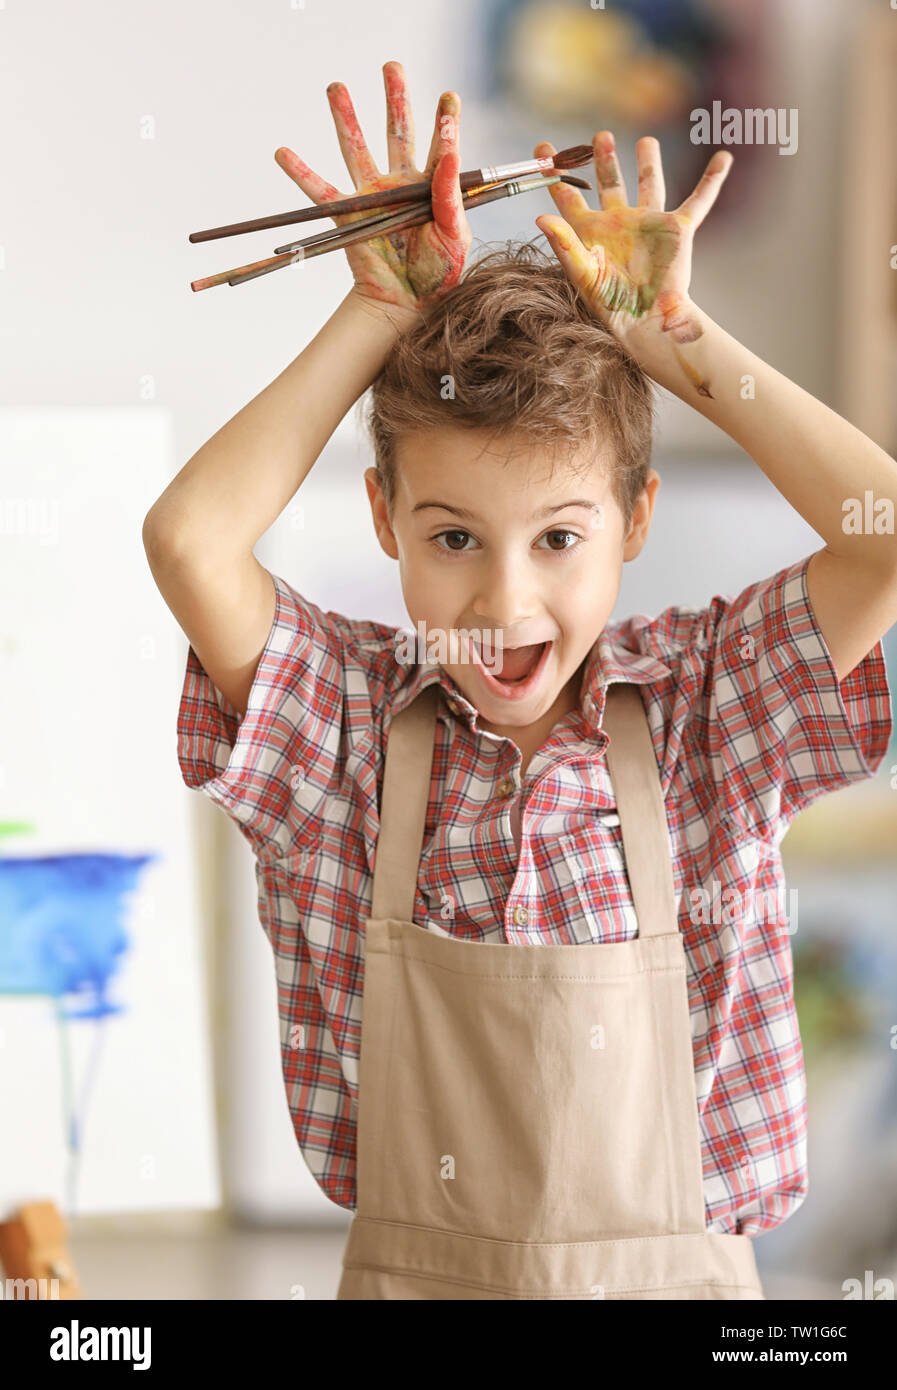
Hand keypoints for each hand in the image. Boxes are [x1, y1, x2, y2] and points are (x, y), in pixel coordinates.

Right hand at [274, 61, 472, 313]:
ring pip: (357, 148)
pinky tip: (283, 152)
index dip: (446, 122)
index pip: (441, 146)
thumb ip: (451, 195)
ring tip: (336, 87)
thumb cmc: (439, 274)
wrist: (408, 305)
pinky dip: (301, 173)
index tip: (449, 98)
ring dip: (347, 117)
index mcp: (432, 186)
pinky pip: (321, 192)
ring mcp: (373, 195)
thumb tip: (452, 153)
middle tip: (392, 67)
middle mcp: (401, 183)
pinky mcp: (349, 215)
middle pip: (398, 131)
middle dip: (395, 98)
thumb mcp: (456, 236)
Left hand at [535, 132, 731, 353]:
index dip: (555, 173)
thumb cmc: (611, 305)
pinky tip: (723, 159)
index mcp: (591, 232)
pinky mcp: (677, 230)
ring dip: (648, 162)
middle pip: (610, 183)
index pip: (569, 196)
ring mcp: (648, 224)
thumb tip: (539, 217)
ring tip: (647, 141)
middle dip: (605, 159)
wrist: (647, 320)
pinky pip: (699, 201)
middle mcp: (619, 223)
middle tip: (600, 136)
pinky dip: (712, 181)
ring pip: (649, 184)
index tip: (542, 149)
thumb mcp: (582, 274)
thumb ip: (563, 244)